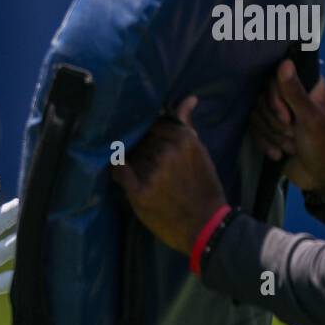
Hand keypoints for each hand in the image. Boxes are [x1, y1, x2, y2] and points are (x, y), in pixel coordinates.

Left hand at [110, 97, 226, 253]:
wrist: (205, 226)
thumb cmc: (203, 187)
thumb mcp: (200, 152)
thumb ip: (186, 126)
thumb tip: (188, 99)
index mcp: (183, 139)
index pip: (153, 126)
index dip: (151, 139)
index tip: (156, 151)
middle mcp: (166, 152)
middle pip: (140, 141)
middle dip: (142, 151)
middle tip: (153, 169)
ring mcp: (152, 172)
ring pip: (130, 155)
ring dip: (133, 163)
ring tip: (148, 179)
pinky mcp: (140, 192)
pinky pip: (119, 171)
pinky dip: (119, 171)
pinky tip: (125, 176)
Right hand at [249, 60, 324, 191]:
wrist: (320, 177)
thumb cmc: (323, 145)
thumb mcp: (310, 118)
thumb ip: (294, 92)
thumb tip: (284, 63)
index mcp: (308, 87)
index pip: (275, 79)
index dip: (276, 99)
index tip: (287, 116)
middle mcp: (292, 97)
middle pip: (262, 98)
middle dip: (275, 122)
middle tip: (292, 133)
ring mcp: (280, 114)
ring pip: (257, 115)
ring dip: (272, 135)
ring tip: (290, 145)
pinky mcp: (270, 130)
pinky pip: (254, 130)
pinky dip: (266, 144)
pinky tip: (281, 154)